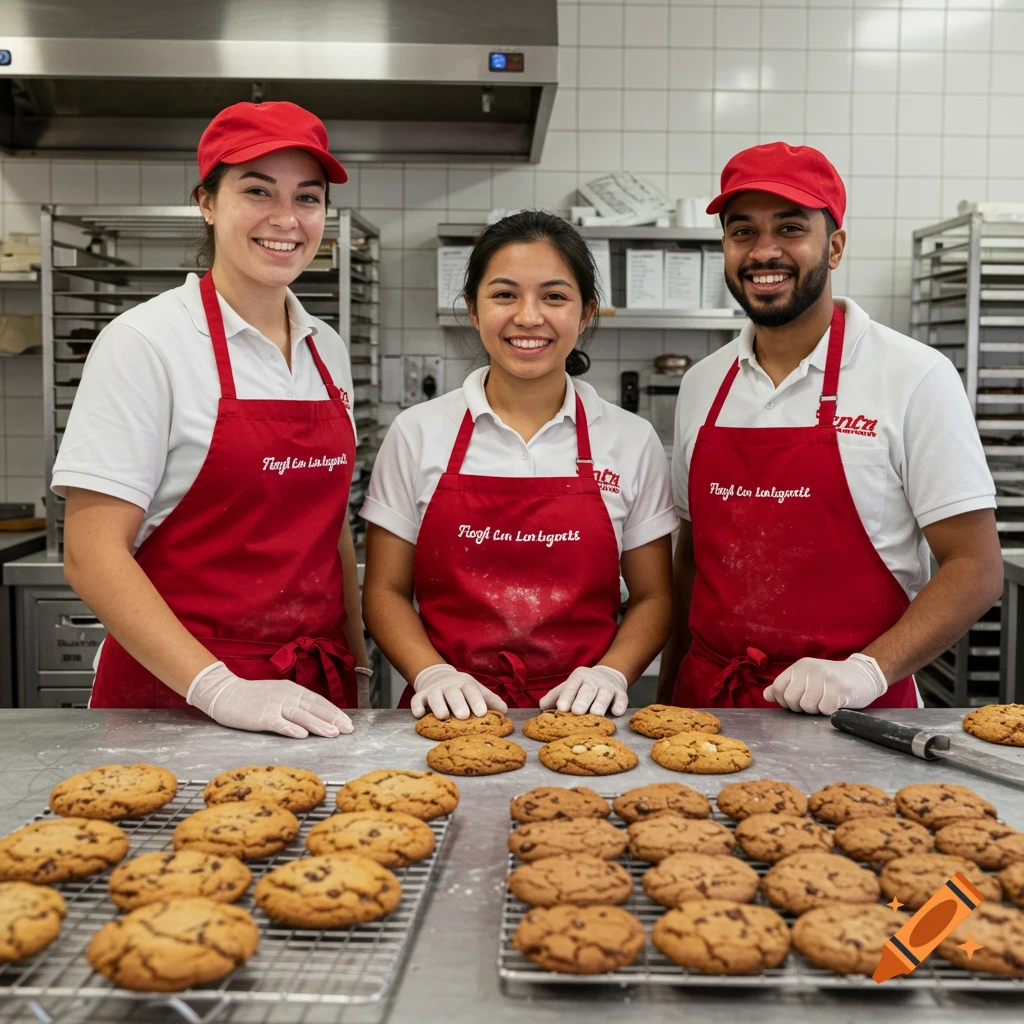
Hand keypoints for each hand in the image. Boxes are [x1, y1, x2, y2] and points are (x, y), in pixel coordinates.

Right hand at [186, 661, 353, 738]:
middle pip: (314, 708)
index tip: (347, 722)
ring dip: (318, 724)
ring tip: (333, 734)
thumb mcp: (279, 694)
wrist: (225, 693)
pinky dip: (291, 728)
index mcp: (292, 690)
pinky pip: (278, 723)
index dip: (334, 712)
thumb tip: (316, 714)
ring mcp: (274, 705)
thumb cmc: (253, 697)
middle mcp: (287, 696)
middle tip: (348, 729)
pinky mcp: (261, 716)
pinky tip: (302, 735)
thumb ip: (296, 703)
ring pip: (301, 715)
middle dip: (333, 719)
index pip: (318, 701)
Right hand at [410, 663, 507, 719]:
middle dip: (458, 703)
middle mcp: (449, 686)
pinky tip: (419, 714)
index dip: (477, 701)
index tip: (482, 713)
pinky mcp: (420, 696)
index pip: (472, 691)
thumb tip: (505, 711)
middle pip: (453, 693)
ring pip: (434, 696)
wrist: (437, 676)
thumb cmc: (461, 688)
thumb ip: (490, 700)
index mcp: (465, 685)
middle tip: (463, 716)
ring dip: (438, 705)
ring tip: (443, 716)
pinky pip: (416, 700)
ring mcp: (434, 691)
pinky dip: (417, 706)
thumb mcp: (476, 689)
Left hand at [539, 665, 629, 716]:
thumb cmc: (583, 686)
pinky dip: (620, 705)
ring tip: (596, 713)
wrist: (609, 675)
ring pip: (604, 694)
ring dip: (600, 703)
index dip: (566, 697)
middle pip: (588, 690)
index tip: (561, 708)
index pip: (571, 687)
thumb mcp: (569, 686)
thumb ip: (555, 696)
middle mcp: (593, 681)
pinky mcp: (621, 693)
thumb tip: (542, 708)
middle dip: (582, 700)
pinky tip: (617, 712)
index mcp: (578, 678)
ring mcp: (608, 687)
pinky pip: (622, 699)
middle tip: (577, 711)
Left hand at [762, 654, 887, 714]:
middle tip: (812, 703)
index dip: (784, 700)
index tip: (795, 701)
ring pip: (808, 706)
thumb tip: (766, 695)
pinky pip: (825, 709)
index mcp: (800, 666)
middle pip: (791, 699)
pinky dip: (828, 711)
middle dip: (800, 707)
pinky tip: (835, 703)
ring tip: (824, 701)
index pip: (778, 688)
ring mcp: (827, 678)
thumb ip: (786, 685)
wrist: (863, 674)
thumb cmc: (831, 679)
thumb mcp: (807, 677)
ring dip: (815, 710)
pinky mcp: (841, 690)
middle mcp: (812, 669)